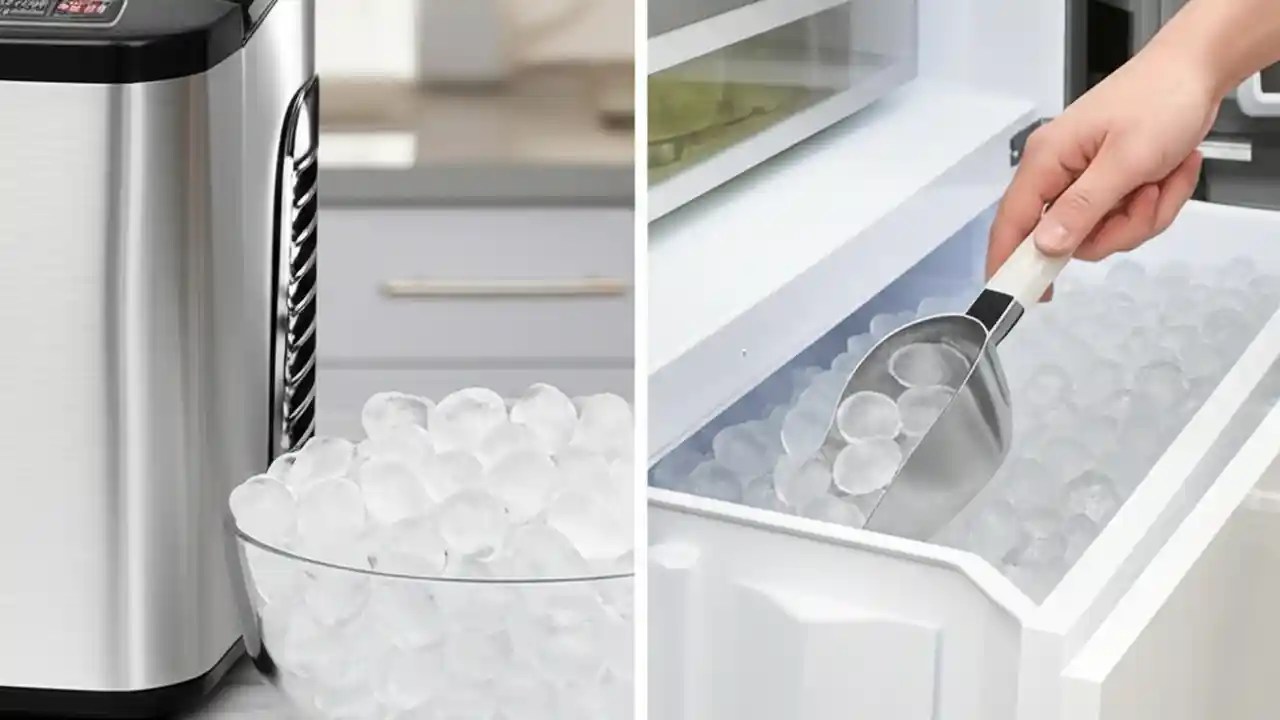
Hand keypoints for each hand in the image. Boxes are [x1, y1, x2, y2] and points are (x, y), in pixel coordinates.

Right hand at [987, 45, 1217, 278]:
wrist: (1196, 70)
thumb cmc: (1159, 102)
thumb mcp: (1125, 160)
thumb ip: (1083, 207)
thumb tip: (1045, 247)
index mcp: (1046, 161)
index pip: (1012, 222)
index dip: (1009, 262)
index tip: (1017, 296)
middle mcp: (1058, 172)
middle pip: (1070, 236)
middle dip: (1118, 229)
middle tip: (1145, 198)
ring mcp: (1085, 179)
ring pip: (1105, 231)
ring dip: (1144, 214)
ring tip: (1163, 176)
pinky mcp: (1110, 182)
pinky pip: (1125, 217)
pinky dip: (1155, 202)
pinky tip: (1169, 172)